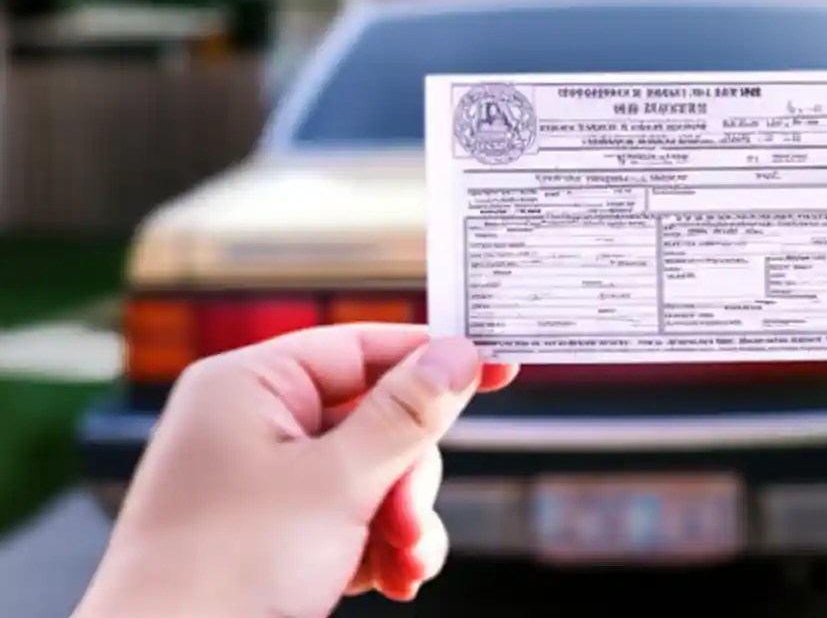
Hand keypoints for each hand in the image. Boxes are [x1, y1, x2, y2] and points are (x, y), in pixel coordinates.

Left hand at [74, 324, 517, 617]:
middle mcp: (253, 425)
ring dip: (399, 521)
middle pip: (375, 419)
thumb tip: (458, 354)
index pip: (361, 347)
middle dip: (406, 477)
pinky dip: (376, 547)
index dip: (432, 358)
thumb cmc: (226, 571)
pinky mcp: (272, 532)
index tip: (498, 365)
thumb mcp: (337, 484)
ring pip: (370, 475)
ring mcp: (262, 481)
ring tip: (402, 566)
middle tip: (407, 520)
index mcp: (249, 386)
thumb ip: (406, 415)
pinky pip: (348, 516)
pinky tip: (390, 581)